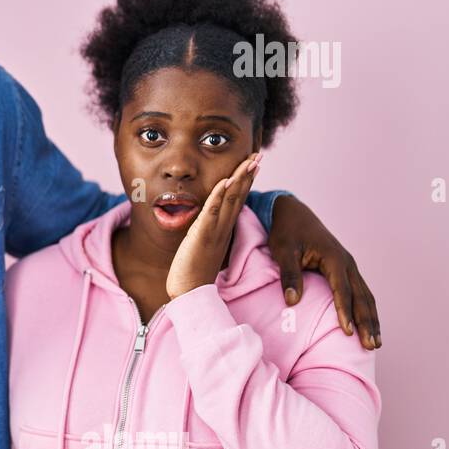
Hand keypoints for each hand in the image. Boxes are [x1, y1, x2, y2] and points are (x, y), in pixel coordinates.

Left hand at [166, 153, 260, 298]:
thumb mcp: (203, 244)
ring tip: (250, 161)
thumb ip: (207, 231)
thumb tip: (207, 221)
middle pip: (239, 196)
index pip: (237, 200)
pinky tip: (225, 180)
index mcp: (223, 229)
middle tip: (259, 155)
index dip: (245, 181)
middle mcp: (223, 228)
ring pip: (231, 200)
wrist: (189, 292)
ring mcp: (214, 231)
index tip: (253, 164)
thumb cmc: (193, 270)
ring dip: (240, 179)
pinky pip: (212, 212)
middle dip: (249, 174)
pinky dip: (219, 195)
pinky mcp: (202, 236)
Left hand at [268, 195, 380, 349]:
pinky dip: (366, 310)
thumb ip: (289, 274)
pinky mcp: (346, 270)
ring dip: (372, 319)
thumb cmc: (286, 232)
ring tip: (375, 342)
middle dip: (368, 322)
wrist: (294, 213)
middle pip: (362, 297)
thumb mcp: (283, 250)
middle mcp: (347, 263)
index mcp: (334, 258)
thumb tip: (292, 300)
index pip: (342, 290)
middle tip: (371, 345)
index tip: (348, 333)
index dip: (345, 312)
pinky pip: (361, 292)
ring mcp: (349, 266)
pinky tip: (368, 325)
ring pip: (365, 296)